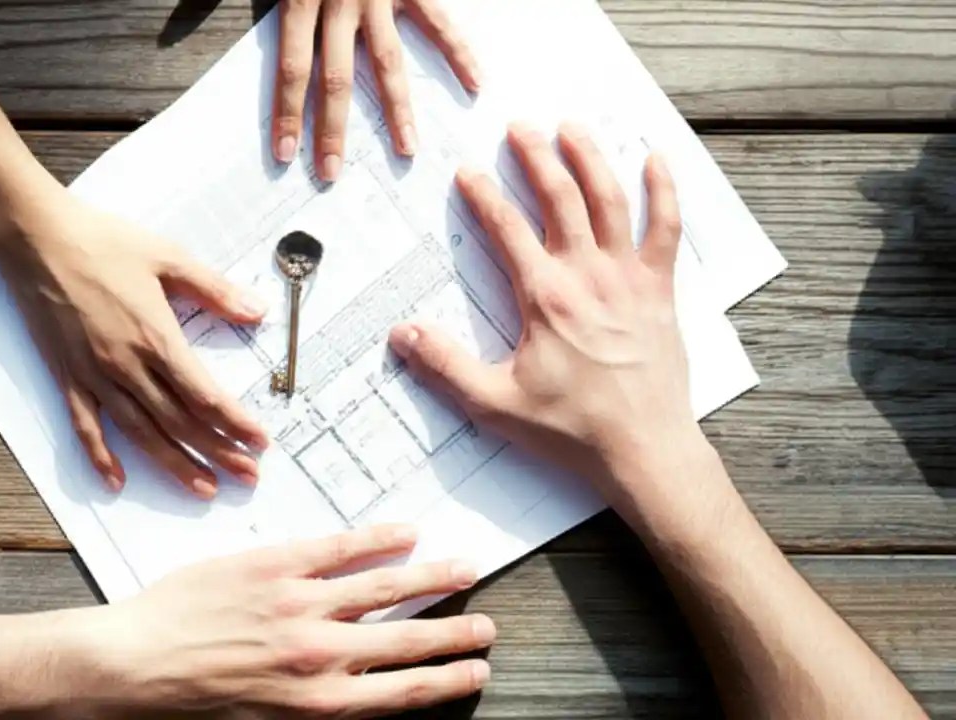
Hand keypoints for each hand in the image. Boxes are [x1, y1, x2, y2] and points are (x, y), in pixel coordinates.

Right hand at [0, 190, 269, 499]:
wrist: (37, 237)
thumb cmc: (103, 242)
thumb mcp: (169, 258)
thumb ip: (215, 290)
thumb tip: (258, 312)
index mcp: (156, 337)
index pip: (204, 395)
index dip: (235, 423)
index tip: (260, 442)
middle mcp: (126, 365)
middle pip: (179, 422)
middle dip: (218, 452)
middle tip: (247, 476)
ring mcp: (93, 375)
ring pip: (140, 432)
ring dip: (173, 464)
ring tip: (203, 487)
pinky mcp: (66, 376)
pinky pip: (85, 425)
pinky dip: (101, 456)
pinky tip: (118, 480)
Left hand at [59, 525, 493, 717]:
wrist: (136, 665)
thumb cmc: (194, 701)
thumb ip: (319, 700)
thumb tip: (362, 685)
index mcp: (319, 701)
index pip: (404, 690)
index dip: (448, 678)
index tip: (477, 670)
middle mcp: (320, 654)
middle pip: (408, 638)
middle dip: (455, 633)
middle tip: (487, 625)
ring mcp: (300, 605)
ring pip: (385, 585)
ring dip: (432, 576)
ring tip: (463, 568)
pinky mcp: (275, 566)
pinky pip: (340, 548)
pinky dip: (378, 538)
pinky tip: (406, 533)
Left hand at [273, 0, 480, 179]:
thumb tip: (191, 29)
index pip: (291, 69)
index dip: (288, 113)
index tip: (286, 155)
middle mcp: (339, 2)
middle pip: (335, 77)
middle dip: (333, 130)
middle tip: (332, 173)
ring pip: (387, 61)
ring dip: (397, 110)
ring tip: (408, 150)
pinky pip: (438, 21)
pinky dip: (459, 52)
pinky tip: (474, 83)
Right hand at [389, 123, 700, 504]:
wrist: (642, 449)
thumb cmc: (570, 430)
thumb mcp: (495, 403)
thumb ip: (445, 365)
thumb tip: (402, 335)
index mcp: (544, 298)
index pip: (507, 228)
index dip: (483, 195)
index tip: (468, 172)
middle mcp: (587, 275)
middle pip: (560, 197)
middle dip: (535, 156)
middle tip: (519, 128)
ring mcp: (628, 278)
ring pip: (609, 200)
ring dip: (589, 158)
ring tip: (571, 128)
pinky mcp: (660, 290)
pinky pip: (666, 228)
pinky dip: (662, 191)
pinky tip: (656, 161)